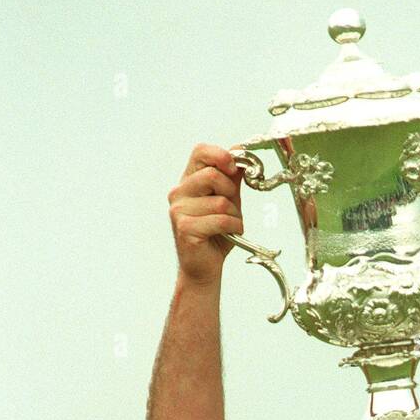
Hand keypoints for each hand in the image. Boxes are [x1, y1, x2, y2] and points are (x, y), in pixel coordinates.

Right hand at [168, 143, 244, 286]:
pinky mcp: (185, 228)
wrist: (204, 268)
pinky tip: (230, 235)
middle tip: (232, 208)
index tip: (234, 168)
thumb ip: (232, 178)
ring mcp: (179, 210)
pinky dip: (233, 228)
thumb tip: (241, 150)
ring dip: (234, 216)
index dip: (221, 155)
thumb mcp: (228, 202)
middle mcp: (178, 192)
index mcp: (188, 181)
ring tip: (230, 227)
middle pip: (212, 175)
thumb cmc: (216, 235)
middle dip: (231, 192)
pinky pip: (220, 220)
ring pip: (220, 202)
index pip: (200, 152)